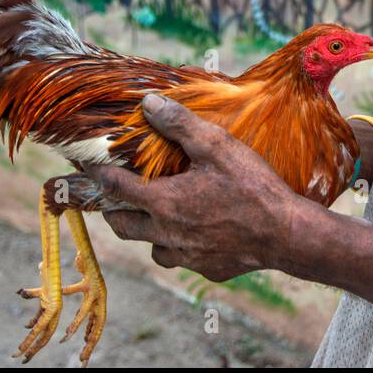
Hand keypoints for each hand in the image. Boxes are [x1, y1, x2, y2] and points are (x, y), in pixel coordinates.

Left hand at [85, 93, 300, 281]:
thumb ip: (180, 124)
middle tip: (115, 195)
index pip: (116, 186)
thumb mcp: (217, 146)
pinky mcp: (207, 269)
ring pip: (151, 247)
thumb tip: (148, 103)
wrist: (287, 235)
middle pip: (122, 225)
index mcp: (163, 202)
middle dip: (113, 209)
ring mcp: (187, 256)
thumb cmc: (252, 187)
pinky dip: (180, 247)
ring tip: (156, 216)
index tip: (86, 165)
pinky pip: (182, 260)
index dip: (98, 173)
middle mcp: (167, 233)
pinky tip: (195, 235)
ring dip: (147, 232)